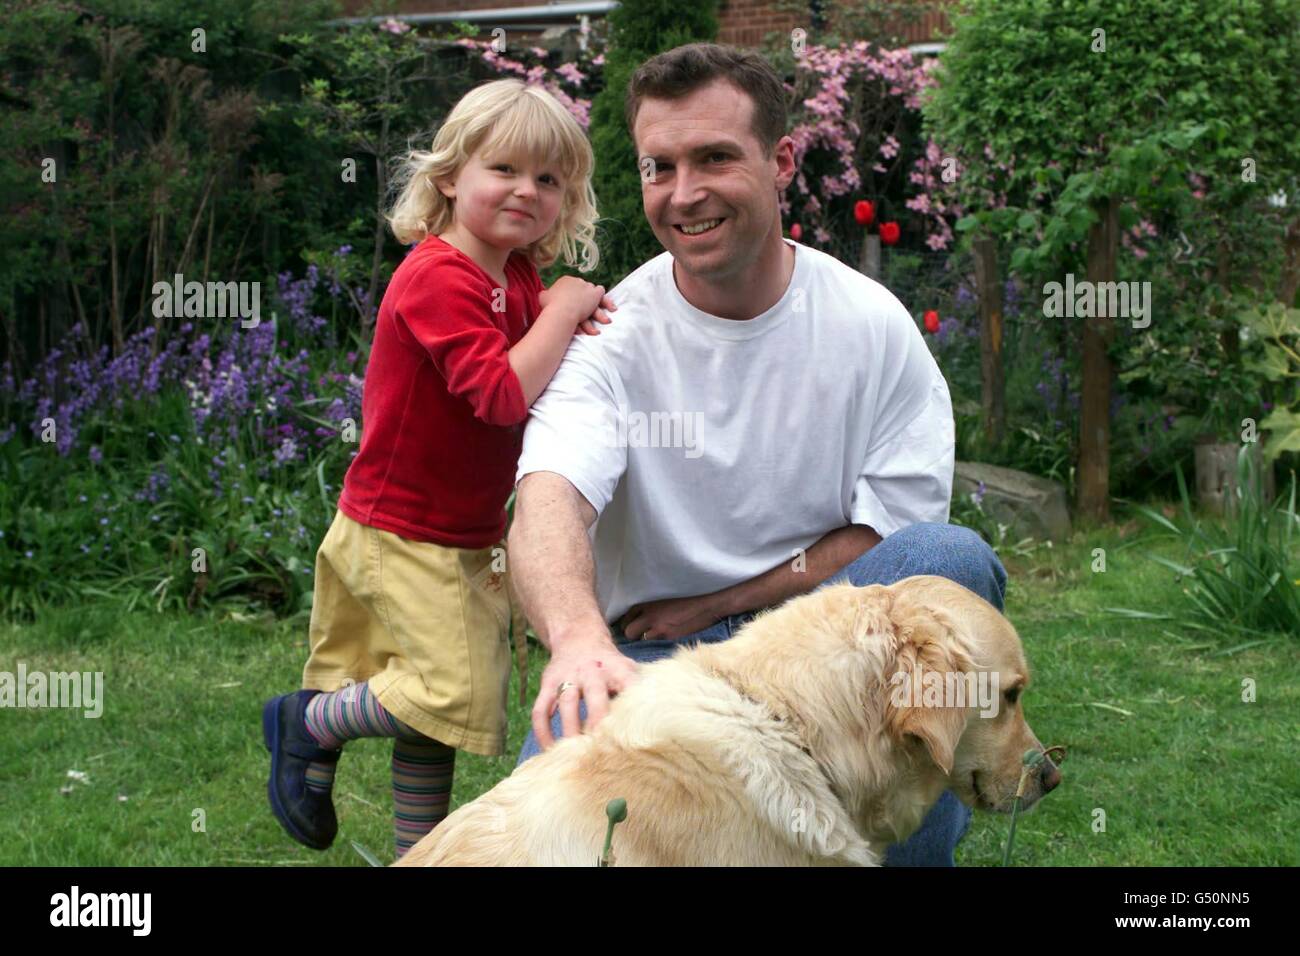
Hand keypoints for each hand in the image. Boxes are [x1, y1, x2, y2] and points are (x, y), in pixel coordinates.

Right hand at [532, 635, 639, 749]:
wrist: (579, 637)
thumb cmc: (610, 665)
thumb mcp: (627, 669)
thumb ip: (637, 692)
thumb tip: (655, 726)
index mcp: (616, 667)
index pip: (627, 683)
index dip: (631, 704)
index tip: (634, 730)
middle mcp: (591, 670)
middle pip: (594, 693)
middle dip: (597, 720)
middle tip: (601, 748)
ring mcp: (567, 676)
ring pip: (566, 703)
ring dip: (570, 730)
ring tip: (575, 755)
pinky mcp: (548, 683)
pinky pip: (541, 709)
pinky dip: (542, 731)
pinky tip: (549, 749)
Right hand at [539, 276, 615, 335]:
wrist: (562, 311)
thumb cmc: (550, 306)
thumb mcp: (543, 298)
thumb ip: (545, 295)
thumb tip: (543, 295)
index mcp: (565, 280)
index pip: (572, 285)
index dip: (574, 294)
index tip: (575, 303)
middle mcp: (577, 281)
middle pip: (583, 288)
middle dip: (585, 298)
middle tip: (586, 308)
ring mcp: (587, 286)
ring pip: (594, 291)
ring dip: (596, 301)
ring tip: (600, 313)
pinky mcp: (595, 293)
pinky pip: (601, 292)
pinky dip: (605, 300)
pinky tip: (610, 308)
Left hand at [620, 594, 725, 641]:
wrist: (706, 607)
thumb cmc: (686, 606)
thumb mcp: (663, 604)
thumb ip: (649, 613)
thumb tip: (637, 626)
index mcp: (648, 605)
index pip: (626, 617)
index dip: (624, 626)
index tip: (627, 631)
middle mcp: (650, 616)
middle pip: (628, 632)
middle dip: (631, 637)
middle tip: (637, 640)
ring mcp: (660, 628)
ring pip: (641, 641)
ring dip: (644, 644)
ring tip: (652, 643)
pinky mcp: (670, 638)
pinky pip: (656, 647)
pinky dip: (657, 647)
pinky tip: (663, 645)